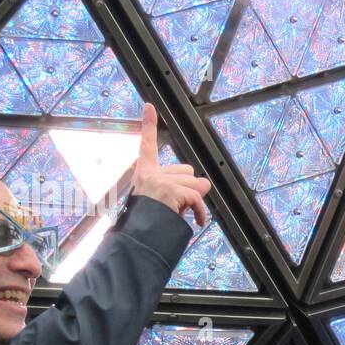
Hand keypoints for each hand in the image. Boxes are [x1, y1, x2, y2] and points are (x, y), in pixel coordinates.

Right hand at [131, 104, 210, 226]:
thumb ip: (184, 188)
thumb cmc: (149, 221)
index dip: (148, 125)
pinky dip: (202, 211)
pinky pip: (197, 197)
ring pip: (195, 184)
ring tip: (180, 213)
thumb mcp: (165, 201)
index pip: (147, 145)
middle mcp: (150, 174)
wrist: (139, 237)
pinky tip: (200, 221)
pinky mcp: (170, 190)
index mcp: (144, 174)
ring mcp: (160, 181)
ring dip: (194, 201)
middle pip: (187, 171)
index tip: (149, 106)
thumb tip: (205, 182)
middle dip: (190, 188)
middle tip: (178, 204)